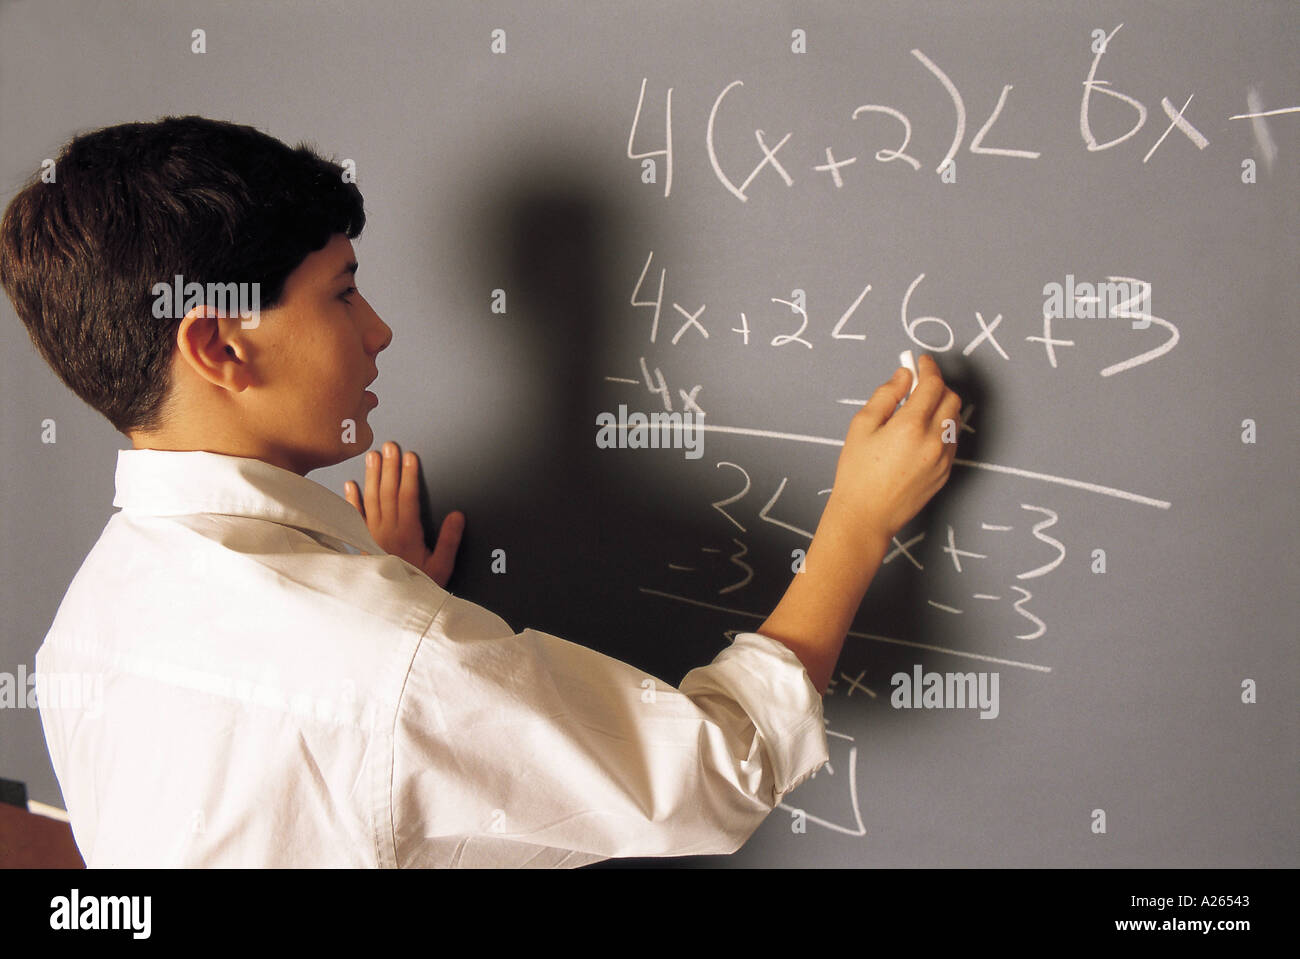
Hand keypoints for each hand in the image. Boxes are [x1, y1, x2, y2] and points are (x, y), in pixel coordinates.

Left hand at [343, 440, 463, 586]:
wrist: (390, 607)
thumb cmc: (418, 587)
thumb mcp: (442, 568)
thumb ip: (449, 541)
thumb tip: (457, 515)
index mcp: (407, 534)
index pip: (408, 497)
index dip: (409, 475)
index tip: (410, 456)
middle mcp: (387, 531)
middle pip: (387, 493)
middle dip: (389, 467)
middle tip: (389, 446)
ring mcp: (372, 535)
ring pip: (371, 500)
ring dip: (372, 477)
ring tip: (372, 456)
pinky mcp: (363, 542)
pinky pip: (356, 517)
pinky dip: (352, 500)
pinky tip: (350, 485)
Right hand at [827, 354, 961, 541]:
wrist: (866, 516)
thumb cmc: (857, 472)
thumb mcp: (862, 426)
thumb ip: (886, 395)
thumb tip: (904, 376)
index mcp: (911, 425)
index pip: (932, 384)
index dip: (928, 368)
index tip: (922, 362)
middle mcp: (933, 440)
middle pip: (951, 398)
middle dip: (938, 386)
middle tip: (919, 384)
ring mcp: (943, 458)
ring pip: (955, 419)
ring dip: (942, 406)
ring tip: (919, 409)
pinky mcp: (945, 472)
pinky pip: (952, 440)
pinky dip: (943, 428)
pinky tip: (922, 433)